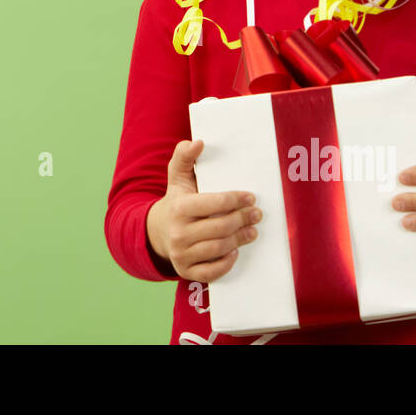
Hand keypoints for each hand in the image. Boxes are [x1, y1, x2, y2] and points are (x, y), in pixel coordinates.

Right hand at [148, 140, 260, 282]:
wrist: (158, 231)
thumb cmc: (176, 201)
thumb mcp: (177, 176)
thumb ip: (184, 156)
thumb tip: (198, 142)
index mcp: (179, 208)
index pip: (214, 203)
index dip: (236, 200)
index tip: (250, 197)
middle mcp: (178, 232)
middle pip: (220, 227)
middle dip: (243, 220)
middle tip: (257, 214)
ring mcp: (181, 254)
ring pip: (219, 248)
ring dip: (240, 240)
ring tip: (253, 231)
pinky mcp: (186, 271)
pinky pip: (211, 272)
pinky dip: (225, 264)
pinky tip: (235, 252)